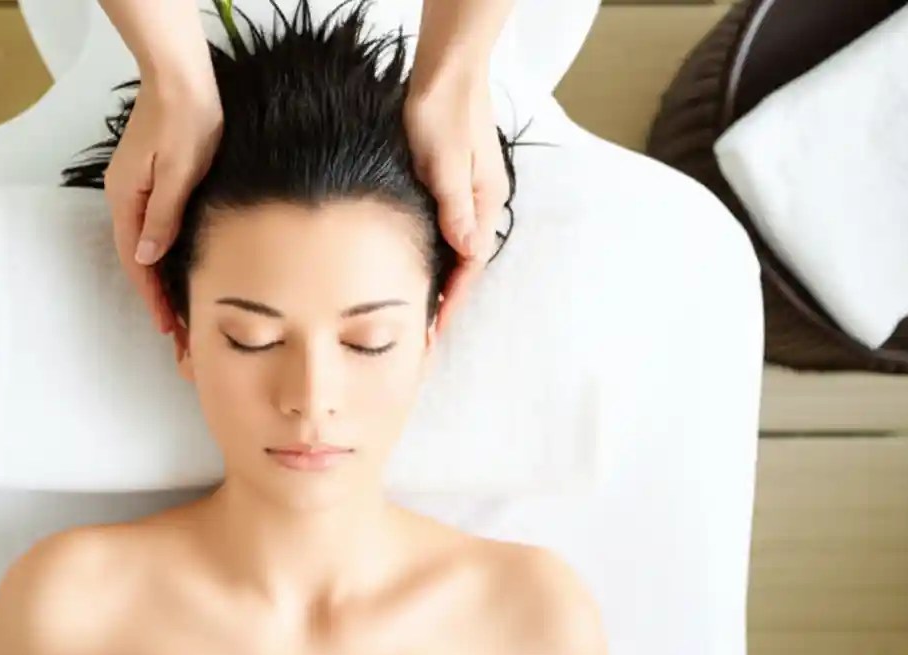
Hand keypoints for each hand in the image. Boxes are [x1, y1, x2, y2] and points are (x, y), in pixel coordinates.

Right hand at [104, 68, 222, 333]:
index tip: (168, 327)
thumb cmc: (186, 118)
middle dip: (155, 298)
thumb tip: (146, 258)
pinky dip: (161, 255)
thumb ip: (163, 216)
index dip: (152, 297)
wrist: (180, 77)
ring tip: (177, 312)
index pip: (136, 262)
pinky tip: (174, 269)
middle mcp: (123, 197)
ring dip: (158, 280)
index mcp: (126, 198)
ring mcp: (133, 189)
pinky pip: (149, 228)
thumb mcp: (179, 171)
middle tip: (177, 333)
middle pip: (136, 260)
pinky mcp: (147, 181)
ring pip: (143, 246)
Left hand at [404, 69, 510, 335]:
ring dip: (444, 276)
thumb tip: (467, 250)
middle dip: (450, 295)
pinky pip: (449, 228)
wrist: (445, 71)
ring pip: (458, 246)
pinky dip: (437, 252)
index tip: (436, 327)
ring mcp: (470, 192)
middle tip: (426, 330)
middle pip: (468, 260)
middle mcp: (483, 201)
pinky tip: (421, 264)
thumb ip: (454, 207)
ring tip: (423, 308)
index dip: (454, 297)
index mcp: (486, 201)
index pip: (472, 262)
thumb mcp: (445, 162)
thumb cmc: (443, 112)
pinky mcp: (454, 182)